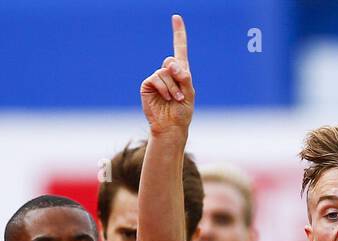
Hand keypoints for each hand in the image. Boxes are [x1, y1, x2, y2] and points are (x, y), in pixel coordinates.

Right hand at [140, 14, 193, 134]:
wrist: (170, 127)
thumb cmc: (182, 112)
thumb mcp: (190, 92)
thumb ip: (184, 76)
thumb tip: (169, 63)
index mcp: (180, 72)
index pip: (179, 49)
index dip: (178, 33)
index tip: (176, 17)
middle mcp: (167, 73)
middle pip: (171, 61)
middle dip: (178, 76)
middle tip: (180, 94)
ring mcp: (157, 79)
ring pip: (165, 72)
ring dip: (172, 88)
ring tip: (174, 99)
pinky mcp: (148, 85)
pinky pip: (156, 78)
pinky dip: (164, 88)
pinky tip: (165, 98)